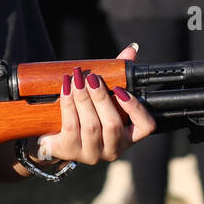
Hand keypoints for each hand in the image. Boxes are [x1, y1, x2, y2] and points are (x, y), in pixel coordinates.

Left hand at [37, 45, 155, 164]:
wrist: (57, 135)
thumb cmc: (88, 113)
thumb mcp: (104, 95)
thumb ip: (119, 74)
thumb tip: (131, 50)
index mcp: (129, 135)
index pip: (146, 126)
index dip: (136, 108)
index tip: (120, 89)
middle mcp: (114, 149)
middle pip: (112, 124)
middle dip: (101, 98)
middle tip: (91, 77)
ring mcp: (93, 153)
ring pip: (91, 126)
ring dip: (83, 99)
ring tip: (77, 80)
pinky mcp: (71, 151)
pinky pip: (71, 126)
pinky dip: (69, 104)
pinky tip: (66, 89)